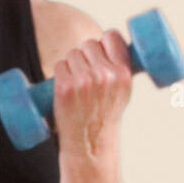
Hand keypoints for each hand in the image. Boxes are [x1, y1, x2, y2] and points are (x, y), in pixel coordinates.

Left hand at [52, 30, 132, 158]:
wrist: (89, 146)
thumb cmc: (104, 117)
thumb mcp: (122, 93)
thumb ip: (118, 69)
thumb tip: (108, 43)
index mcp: (123, 74)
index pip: (112, 36)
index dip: (103, 43)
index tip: (100, 52)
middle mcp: (105, 75)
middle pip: (89, 44)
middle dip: (86, 57)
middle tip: (87, 80)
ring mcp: (85, 81)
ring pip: (73, 54)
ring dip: (72, 66)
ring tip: (78, 88)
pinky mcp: (65, 87)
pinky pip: (59, 65)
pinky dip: (60, 74)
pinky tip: (66, 90)